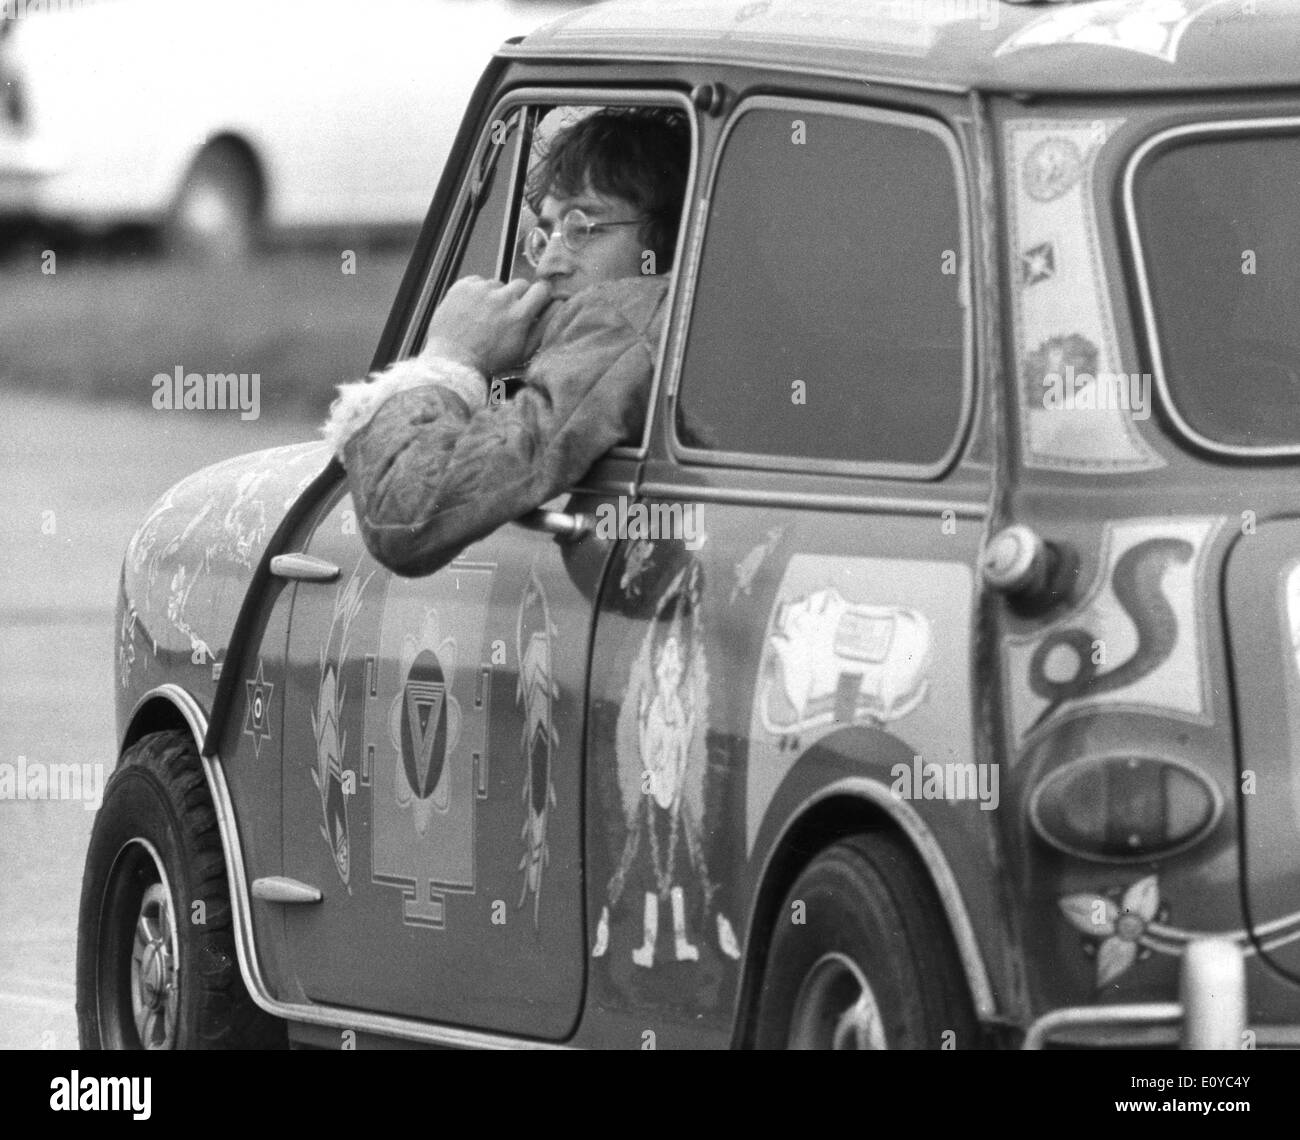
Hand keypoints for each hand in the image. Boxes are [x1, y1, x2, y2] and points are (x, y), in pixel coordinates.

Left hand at [422, 276, 552, 374]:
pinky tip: (472, 309)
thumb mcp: (523, 351)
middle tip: (507, 314)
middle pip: (520, 284)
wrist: (453, 361)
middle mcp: (502, 297)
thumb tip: (558, 305)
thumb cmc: (490, 360)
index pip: (541, 289)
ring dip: (496, 295)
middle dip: (517, 297)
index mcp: (519, 314)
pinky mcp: (463, 286)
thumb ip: (544, 326)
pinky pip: (477, 281)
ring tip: (485, 315)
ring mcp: (480, 290)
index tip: (534, 303)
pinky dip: (477, 292)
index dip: (540, 296)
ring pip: (498, 283)